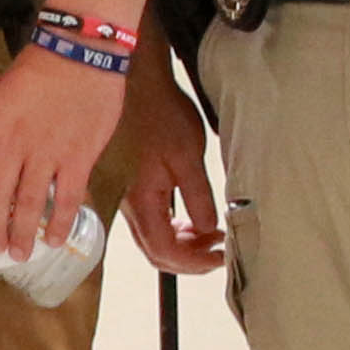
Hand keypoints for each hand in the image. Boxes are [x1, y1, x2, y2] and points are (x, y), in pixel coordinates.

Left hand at [0, 43, 122, 260]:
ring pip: (28, 203)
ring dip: (21, 233)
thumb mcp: (1, 91)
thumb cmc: (41, 68)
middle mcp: (13, 142)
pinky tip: (52, 239)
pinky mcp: (78, 158)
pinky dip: (57, 223)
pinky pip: (65, 199)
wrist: (81, 53)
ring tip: (18, 253)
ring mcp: (46, 153)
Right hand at [115, 52, 226, 278]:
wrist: (137, 87)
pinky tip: (190, 219)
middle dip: (190, 259)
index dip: (194, 262)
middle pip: (156, 253)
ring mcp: (130, 199)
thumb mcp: (188, 157)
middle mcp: (131, 206)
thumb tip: (208, 229)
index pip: (165, 251)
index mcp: (143, 201)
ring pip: (152, 240)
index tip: (220, 256)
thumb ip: (198, 197)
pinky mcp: (134, 188)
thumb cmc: (161, 115)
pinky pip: (151, 223)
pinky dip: (173, 230)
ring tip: (209, 235)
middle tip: (218, 250)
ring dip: (182, 245)